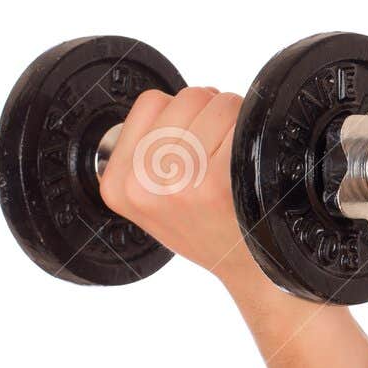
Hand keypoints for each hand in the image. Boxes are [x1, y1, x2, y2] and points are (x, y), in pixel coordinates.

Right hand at [97, 86, 270, 291]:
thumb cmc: (207, 230)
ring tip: (233, 157)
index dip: (180, 112)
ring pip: (215, 101)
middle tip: (220, 150)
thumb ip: (146, 153)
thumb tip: (171, 104)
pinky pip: (237, 120)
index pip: (150, 103)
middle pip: (187, 97)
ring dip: (233, 118)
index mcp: (118, 185)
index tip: (192, 141)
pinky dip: (250, 129)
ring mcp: (179, 182)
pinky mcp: (217, 182)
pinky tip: (247, 160)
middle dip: (211, 113)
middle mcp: (143, 184)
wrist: (247, 270)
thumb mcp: (152, 201)